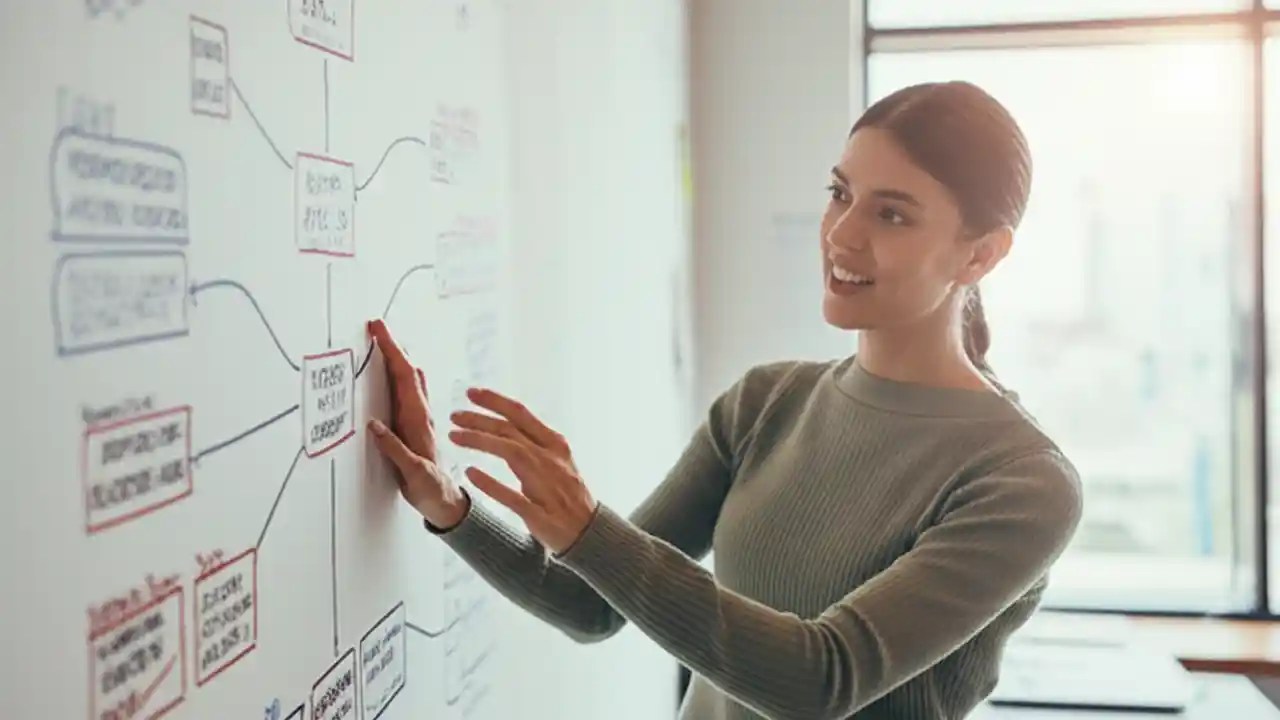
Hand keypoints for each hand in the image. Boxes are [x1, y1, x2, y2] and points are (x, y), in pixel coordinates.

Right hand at [366, 319, 468, 529]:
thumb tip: (376, 426)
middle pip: (406, 370)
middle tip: (376, 326)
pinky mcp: (414, 423)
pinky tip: (391, 372)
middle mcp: (420, 412)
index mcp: (419, 418)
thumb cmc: (430, 488)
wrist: (444, 500)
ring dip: (396, 358)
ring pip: (408, 379)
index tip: (379, 330)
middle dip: (392, 346)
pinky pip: (405, 391)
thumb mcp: (413, 473)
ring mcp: (418, 416)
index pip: (404, 375)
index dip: (392, 351)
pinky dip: (396, 375)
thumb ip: (395, 451)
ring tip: (382, 340)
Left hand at [449, 388, 597, 553]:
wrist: (590, 532)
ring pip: (511, 453)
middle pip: (510, 430)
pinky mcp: (539, 514)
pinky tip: (470, 473)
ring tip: (455, 436)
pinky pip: (511, 496)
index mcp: (555, 444)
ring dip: (481, 441)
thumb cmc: (569, 495)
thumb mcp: (558, 460)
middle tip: (454, 415)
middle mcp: (551, 460)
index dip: (494, 401)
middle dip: (479, 419)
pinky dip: (490, 483)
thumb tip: (507, 424)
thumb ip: (534, 442)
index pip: (521, 414)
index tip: (470, 392)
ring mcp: (546, 486)